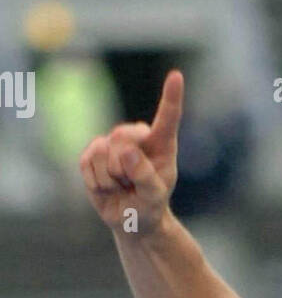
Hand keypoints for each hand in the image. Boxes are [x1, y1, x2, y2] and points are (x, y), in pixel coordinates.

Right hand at [78, 69, 183, 235]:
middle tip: (132, 184)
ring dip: (112, 178)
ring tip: (122, 186)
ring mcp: (112, 143)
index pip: (167, 118)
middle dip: (125, 166)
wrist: (132, 221)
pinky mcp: (91, 153)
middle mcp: (136, 138)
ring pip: (104, 151)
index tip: (176, 76)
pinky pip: (88, 163)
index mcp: (161, 144)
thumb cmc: (150, 206)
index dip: (171, 97)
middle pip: (123, 136)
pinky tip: (107, 187)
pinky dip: (97, 182)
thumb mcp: (154, 197)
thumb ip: (145, 176)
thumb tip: (126, 151)